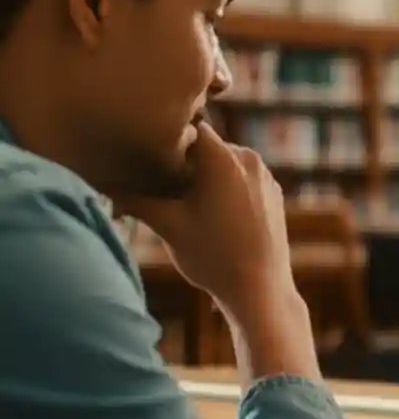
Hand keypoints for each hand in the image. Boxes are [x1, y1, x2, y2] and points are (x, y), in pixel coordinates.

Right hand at [116, 123, 292, 309]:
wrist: (259, 289)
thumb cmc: (212, 256)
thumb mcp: (167, 225)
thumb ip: (135, 199)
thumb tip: (104, 185)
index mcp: (224, 157)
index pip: (189, 129)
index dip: (167, 141)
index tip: (150, 160)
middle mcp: (250, 159)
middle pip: (207, 147)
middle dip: (184, 162)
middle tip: (161, 186)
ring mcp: (266, 177)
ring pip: (226, 164)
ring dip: (205, 177)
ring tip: (184, 204)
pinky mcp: (274, 195)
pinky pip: (244, 180)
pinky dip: (226, 189)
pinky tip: (212, 216)